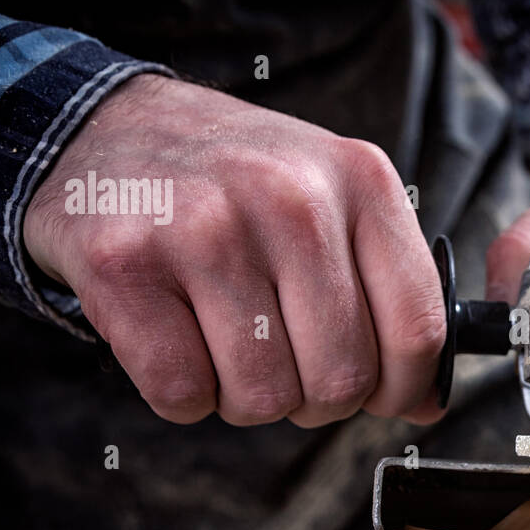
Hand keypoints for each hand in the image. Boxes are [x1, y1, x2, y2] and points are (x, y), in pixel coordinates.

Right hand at [24, 74, 445, 426]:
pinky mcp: (125, 264)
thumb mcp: (333, 200)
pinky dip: (184, 394)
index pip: (418, 329)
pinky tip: (177, 338)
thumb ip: (388, 291)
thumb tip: (424, 403)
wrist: (105, 126)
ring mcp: (205, 228)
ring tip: (227, 341)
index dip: (403, 388)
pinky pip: (182, 392)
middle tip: (286, 363)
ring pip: (262, 396)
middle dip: (316, 399)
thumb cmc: (236, 181)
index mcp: (361, 180)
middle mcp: (290, 198)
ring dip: (246, 397)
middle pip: (340, 378)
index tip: (382, 396)